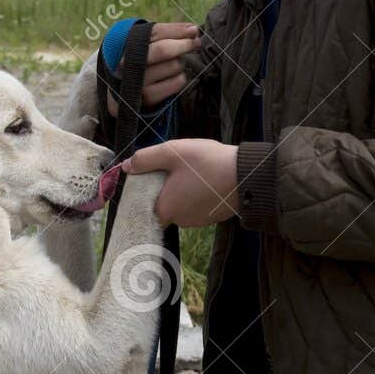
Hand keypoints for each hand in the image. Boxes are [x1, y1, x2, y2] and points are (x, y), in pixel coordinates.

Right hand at [104, 22, 202, 116]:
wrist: (126, 90)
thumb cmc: (144, 61)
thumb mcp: (148, 44)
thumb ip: (168, 34)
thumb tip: (193, 30)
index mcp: (127, 44)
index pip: (155, 33)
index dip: (177, 30)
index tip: (193, 29)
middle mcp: (129, 63)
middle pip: (163, 50)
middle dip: (185, 44)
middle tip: (196, 42)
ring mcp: (139, 82)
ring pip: (174, 65)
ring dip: (181, 63)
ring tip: (173, 64)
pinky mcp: (149, 97)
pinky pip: (177, 82)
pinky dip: (180, 78)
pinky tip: (172, 77)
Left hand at [122, 139, 239, 226]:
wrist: (247, 176)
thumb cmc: (207, 163)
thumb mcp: (172, 153)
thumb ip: (146, 159)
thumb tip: (127, 166)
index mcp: (166, 208)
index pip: (143, 205)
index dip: (145, 190)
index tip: (151, 174)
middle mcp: (180, 220)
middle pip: (163, 204)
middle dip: (166, 186)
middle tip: (176, 166)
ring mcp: (198, 221)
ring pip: (181, 203)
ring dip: (182, 189)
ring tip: (195, 170)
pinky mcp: (212, 217)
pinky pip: (196, 205)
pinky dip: (197, 193)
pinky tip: (206, 178)